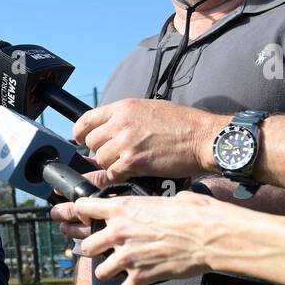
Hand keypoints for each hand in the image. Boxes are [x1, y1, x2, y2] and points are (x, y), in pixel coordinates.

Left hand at [53, 191, 224, 284]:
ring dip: (110, 271)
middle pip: (86, 246)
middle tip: (110, 250)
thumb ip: (154, 204)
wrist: (211, 236)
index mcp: (122, 208)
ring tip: (124, 269)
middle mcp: (118, 233)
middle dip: (96, 249)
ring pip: (100, 272)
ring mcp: (126, 257)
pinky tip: (138, 284)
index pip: (82, 207)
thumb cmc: (196, 213)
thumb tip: (165, 204)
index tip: (87, 219)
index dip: (82, 214)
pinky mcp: (139, 277)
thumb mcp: (170, 198)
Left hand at [72, 99, 225, 180]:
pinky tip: (133, 171)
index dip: (80, 133)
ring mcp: (125, 143)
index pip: (86, 120)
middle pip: (91, 143)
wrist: (204, 137)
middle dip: (101, 151)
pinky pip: (111, 174)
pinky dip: (119, 176)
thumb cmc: (184, 124)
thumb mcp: (150, 109)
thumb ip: (125, 118)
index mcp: (123, 107)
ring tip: (131, 162)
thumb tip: (107, 131)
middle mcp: (120, 123)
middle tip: (118, 154)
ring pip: (100, 160)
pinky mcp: (132, 162)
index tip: (81, 140)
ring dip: (112, 164)